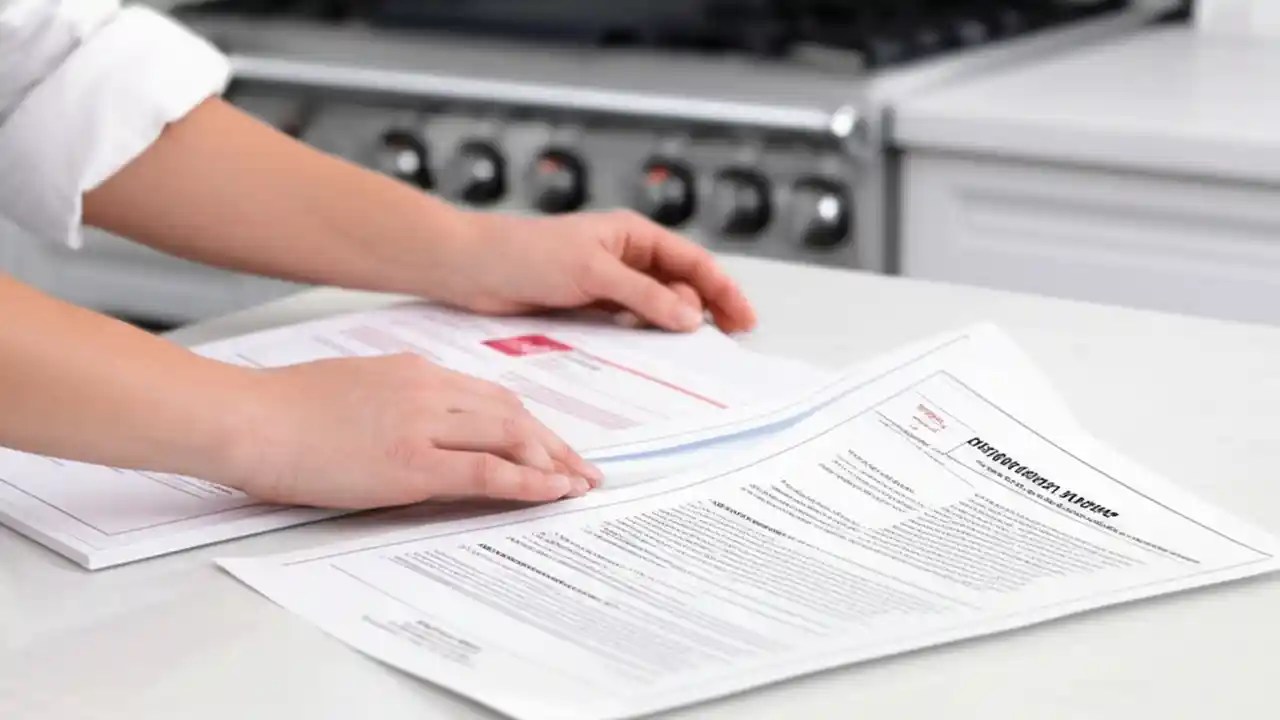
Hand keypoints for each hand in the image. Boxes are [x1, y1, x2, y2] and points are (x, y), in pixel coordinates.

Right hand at [219, 354, 600, 508]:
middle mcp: (428, 390)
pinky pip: (486, 472)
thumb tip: (425, 430)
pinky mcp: (410, 463)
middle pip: (513, 413)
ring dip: (551, 462)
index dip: (530, 422)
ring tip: (577, 484)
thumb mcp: (353, 388)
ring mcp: (422, 425)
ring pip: (510, 437)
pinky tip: (551, 492)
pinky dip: (526, 481)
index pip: (491, 395)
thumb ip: (398, 400)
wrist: (246, 417)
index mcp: (414, 371)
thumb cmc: (283, 409)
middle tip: (582, 467)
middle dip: (554, 443)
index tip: (552, 442)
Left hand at [427, 210, 757, 332]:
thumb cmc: (526, 254)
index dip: (722, 289)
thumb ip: (643, 295)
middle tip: (728, 340)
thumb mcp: (592, 272)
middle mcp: (625, 256)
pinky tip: (656, 351)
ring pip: (657, 305)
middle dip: (707, 308)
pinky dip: (647, 335)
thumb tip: (689, 317)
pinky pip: (629, 322)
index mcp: (632, 235)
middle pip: (681, 283)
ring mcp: (607, 282)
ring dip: (677, 324)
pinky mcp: (588, 306)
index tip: (743, 320)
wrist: (472, 269)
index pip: (692, 261)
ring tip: (696, 350)